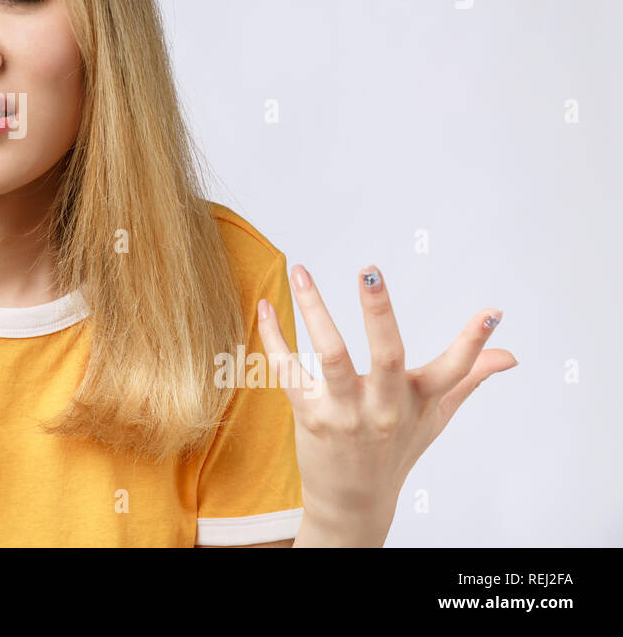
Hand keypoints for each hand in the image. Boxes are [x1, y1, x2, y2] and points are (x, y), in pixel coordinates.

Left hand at [257, 263, 516, 544]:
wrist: (353, 503)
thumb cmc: (396, 450)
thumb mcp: (435, 416)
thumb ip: (468, 378)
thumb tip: (509, 355)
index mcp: (418, 400)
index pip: (455, 370)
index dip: (474, 343)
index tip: (491, 313)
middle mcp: (383, 406)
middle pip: (386, 354)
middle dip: (378, 311)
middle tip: (369, 271)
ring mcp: (345, 411)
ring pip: (330, 355)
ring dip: (314, 311)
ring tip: (302, 272)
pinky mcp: (309, 414)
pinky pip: (288, 369)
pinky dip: (273, 336)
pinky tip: (265, 305)